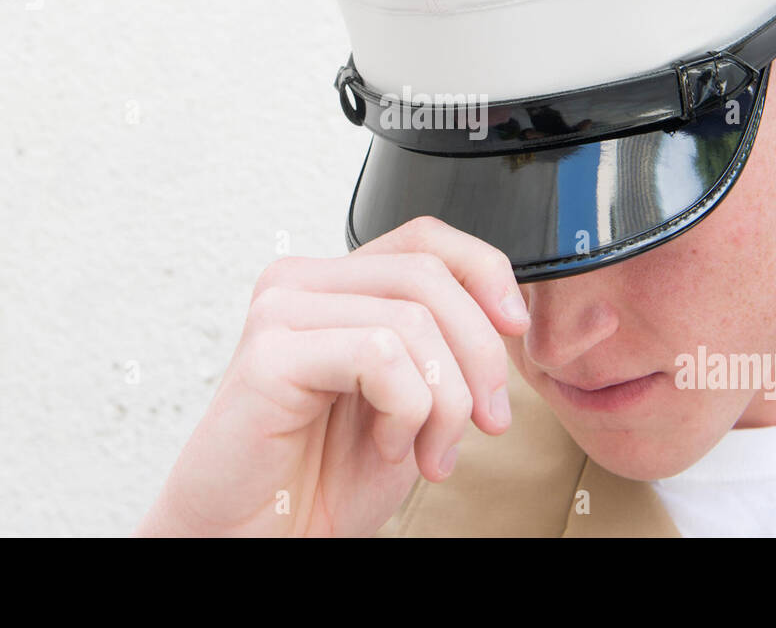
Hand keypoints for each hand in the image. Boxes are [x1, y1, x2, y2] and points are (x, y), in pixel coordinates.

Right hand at [135, 217, 529, 536]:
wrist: (260, 536)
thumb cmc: (323, 475)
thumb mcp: (409, 396)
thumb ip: (441, 342)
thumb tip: (507, 310)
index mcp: (333, 285)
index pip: (424, 238)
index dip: (484, 271)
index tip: (515, 328)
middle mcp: (300, 283)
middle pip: (428, 276)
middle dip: (480, 354)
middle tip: (488, 423)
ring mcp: (280, 312)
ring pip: (413, 320)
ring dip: (447, 401)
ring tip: (429, 453)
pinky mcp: (269, 353)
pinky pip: (380, 356)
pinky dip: (408, 412)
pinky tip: (390, 447)